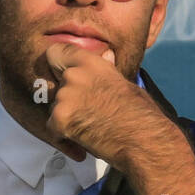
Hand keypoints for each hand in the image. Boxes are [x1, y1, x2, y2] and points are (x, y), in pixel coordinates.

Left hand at [43, 42, 179, 169]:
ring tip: (90, 129)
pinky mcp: (60, 118)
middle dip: (65, 98)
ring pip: (53, 108)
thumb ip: (106, 71)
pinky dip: (64, 139)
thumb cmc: (141, 114)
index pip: (57, 52)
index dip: (57, 66)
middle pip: (54, 84)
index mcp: (91, 62)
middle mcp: (74, 75)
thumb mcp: (124, 83)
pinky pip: (52, 130)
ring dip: (67, 119)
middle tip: (85, 112)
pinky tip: (83, 142)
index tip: (61, 76)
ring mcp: (65, 96)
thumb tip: (106, 57)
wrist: (143, 139)